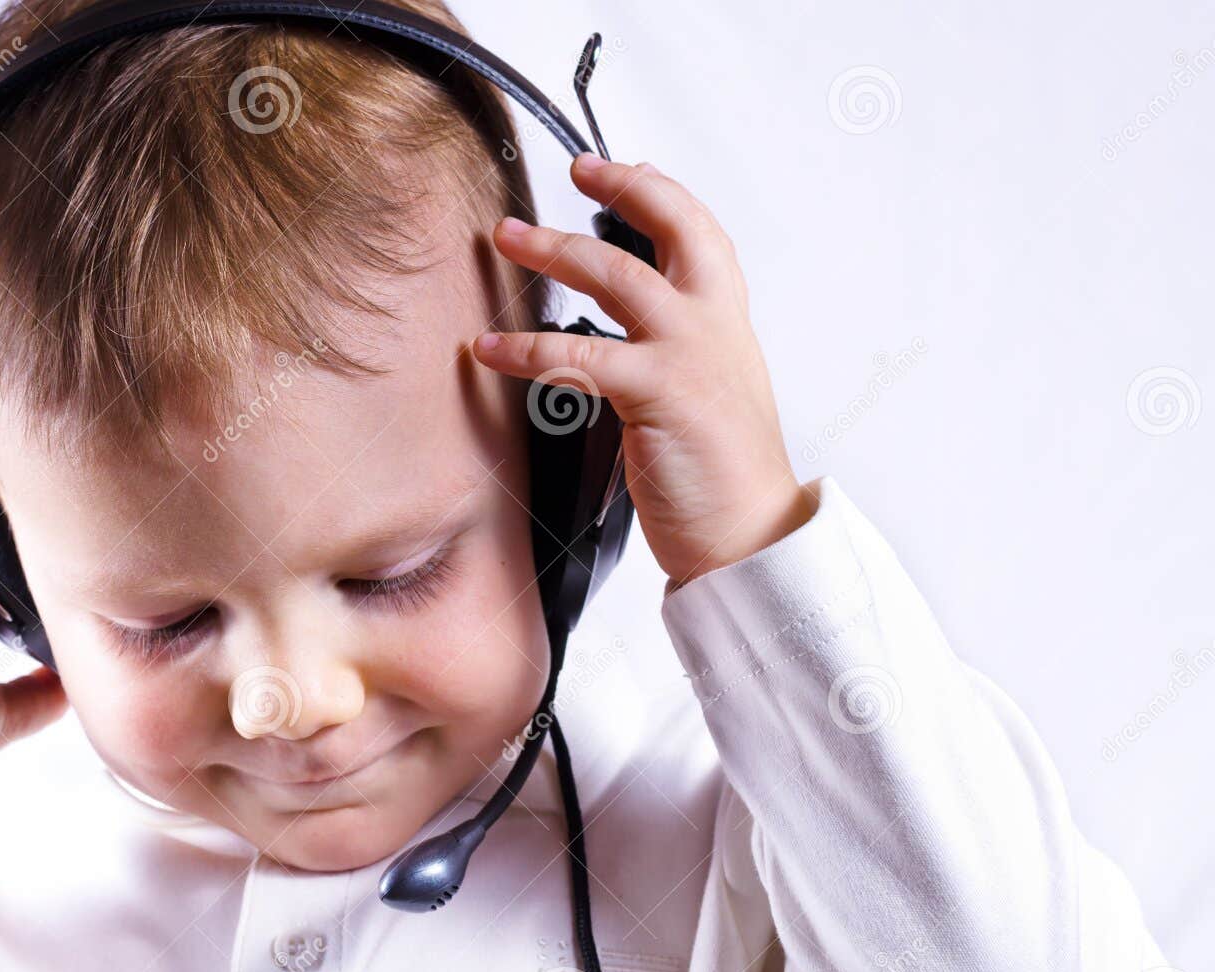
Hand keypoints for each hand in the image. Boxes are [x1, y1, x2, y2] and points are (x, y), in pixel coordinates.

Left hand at [472, 153, 815, 586]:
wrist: (750, 532)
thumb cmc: (722, 473)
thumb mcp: (708, 392)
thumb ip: (673, 352)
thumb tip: (618, 333)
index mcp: (726, 322)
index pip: (700, 231)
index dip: (658, 192)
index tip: (621, 169)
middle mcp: (712, 324)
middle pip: (663, 229)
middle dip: (614, 189)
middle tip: (572, 171)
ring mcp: (687, 352)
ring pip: (613, 275)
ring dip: (551, 249)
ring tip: (507, 237)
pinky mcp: (657, 391)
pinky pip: (577, 355)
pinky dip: (525, 348)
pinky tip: (491, 348)